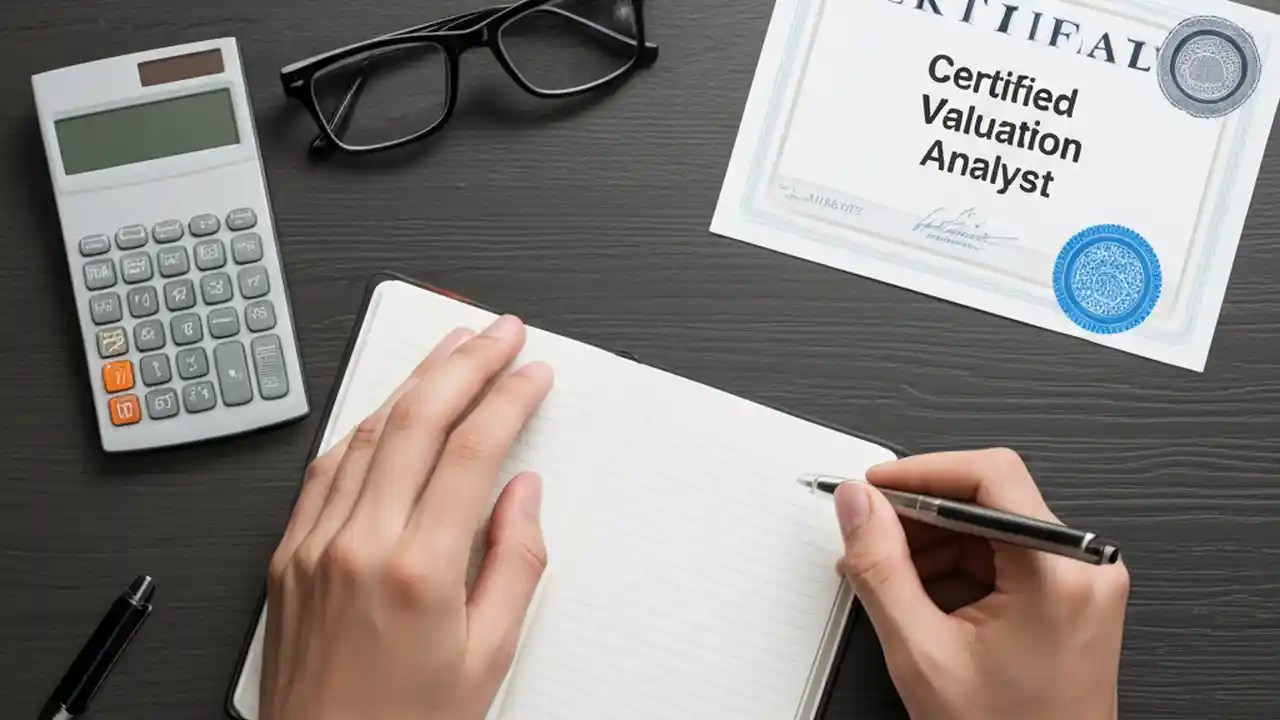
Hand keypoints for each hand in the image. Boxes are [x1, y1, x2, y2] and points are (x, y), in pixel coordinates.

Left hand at [261, 316, 553, 719]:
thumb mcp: (489, 656)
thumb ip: (515, 564)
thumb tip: (522, 493)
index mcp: (417, 571)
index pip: (472, 451)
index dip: (509, 399)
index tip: (533, 373)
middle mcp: (358, 545)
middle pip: (416, 421)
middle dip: (465, 363)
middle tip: (498, 333)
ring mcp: (314, 546)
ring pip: (365, 432)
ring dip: (412, 382)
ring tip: (449, 351)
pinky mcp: (287, 556)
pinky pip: (325, 468)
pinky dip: (362, 426)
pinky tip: (385, 409)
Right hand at [835, 449, 1128, 719]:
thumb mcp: (921, 653)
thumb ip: (881, 569)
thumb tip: (858, 505)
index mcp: (1058, 573)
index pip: (991, 475)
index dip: (923, 472)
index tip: (876, 487)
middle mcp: (1084, 568)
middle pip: (989, 500)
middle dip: (919, 517)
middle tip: (868, 537)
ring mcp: (1083, 583)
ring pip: (992, 528)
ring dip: (933, 545)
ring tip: (889, 581)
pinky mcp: (1071, 598)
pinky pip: (1006, 558)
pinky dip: (958, 569)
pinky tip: (920, 598)